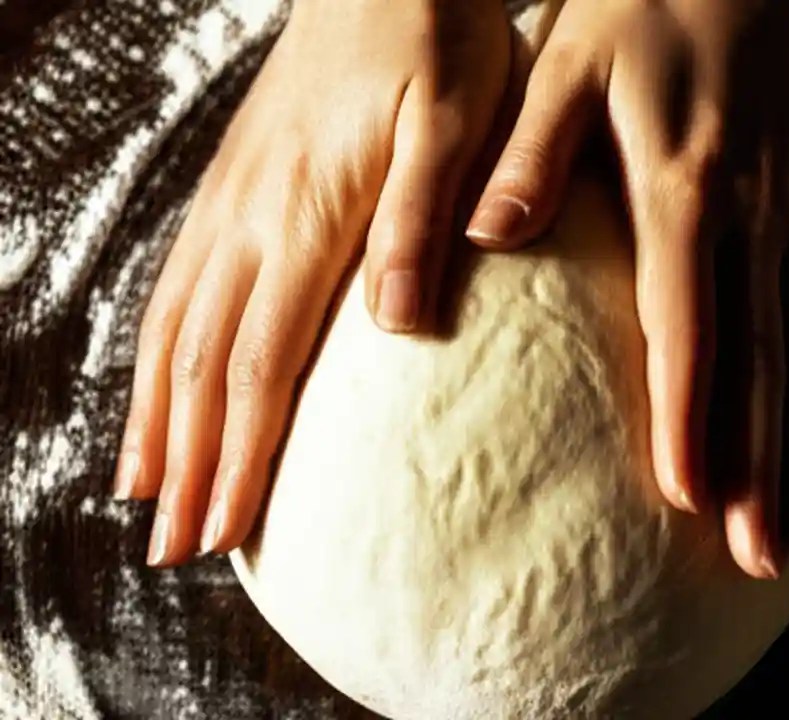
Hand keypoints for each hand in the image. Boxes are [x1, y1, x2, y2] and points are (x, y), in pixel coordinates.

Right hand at [114, 0, 511, 565]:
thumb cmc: (436, 39)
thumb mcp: (457, 121)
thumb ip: (422, 221)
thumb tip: (397, 326)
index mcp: (307, 216)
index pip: (262, 365)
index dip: (238, 457)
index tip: (221, 532)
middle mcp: (249, 218)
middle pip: (205, 365)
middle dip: (187, 463)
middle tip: (173, 548)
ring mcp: (232, 201)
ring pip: (175, 328)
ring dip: (157, 417)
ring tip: (142, 490)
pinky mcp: (234, 186)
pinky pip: (179, 280)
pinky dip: (159, 349)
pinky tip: (159, 383)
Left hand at [466, 0, 788, 577]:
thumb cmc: (643, 13)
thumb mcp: (567, 64)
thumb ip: (531, 153)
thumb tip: (486, 233)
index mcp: (684, 189)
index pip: (690, 324)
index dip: (693, 414)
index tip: (691, 498)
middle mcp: (759, 220)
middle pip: (765, 364)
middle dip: (765, 468)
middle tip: (761, 558)